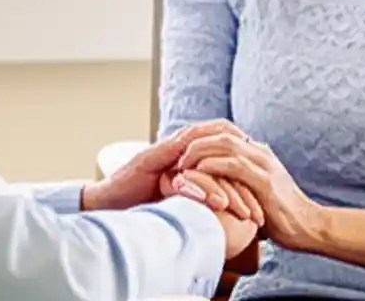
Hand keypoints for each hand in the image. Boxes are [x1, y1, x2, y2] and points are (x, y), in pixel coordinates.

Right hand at [82, 119, 245, 211]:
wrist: (101, 201)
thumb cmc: (135, 203)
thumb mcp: (174, 201)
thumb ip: (196, 199)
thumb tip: (223, 213)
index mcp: (186, 159)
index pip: (222, 161)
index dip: (243, 178)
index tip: (263, 200)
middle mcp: (178, 151)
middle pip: (219, 157)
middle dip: (241, 184)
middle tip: (259, 206)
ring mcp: (164, 152)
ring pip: (204, 159)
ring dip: (225, 185)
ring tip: (242, 208)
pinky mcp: (150, 158)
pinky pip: (181, 163)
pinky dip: (201, 179)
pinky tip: (216, 195)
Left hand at [179, 133, 327, 250]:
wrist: (309, 227)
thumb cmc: (278, 216)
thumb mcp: (252, 193)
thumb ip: (234, 185)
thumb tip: (207, 189)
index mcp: (256, 152)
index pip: (222, 131)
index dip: (197, 136)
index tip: (176, 148)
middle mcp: (259, 152)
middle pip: (220, 131)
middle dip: (193, 138)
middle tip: (173, 152)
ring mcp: (263, 165)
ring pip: (225, 143)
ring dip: (199, 150)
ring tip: (181, 162)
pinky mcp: (265, 181)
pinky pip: (234, 165)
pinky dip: (213, 165)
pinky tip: (198, 171)